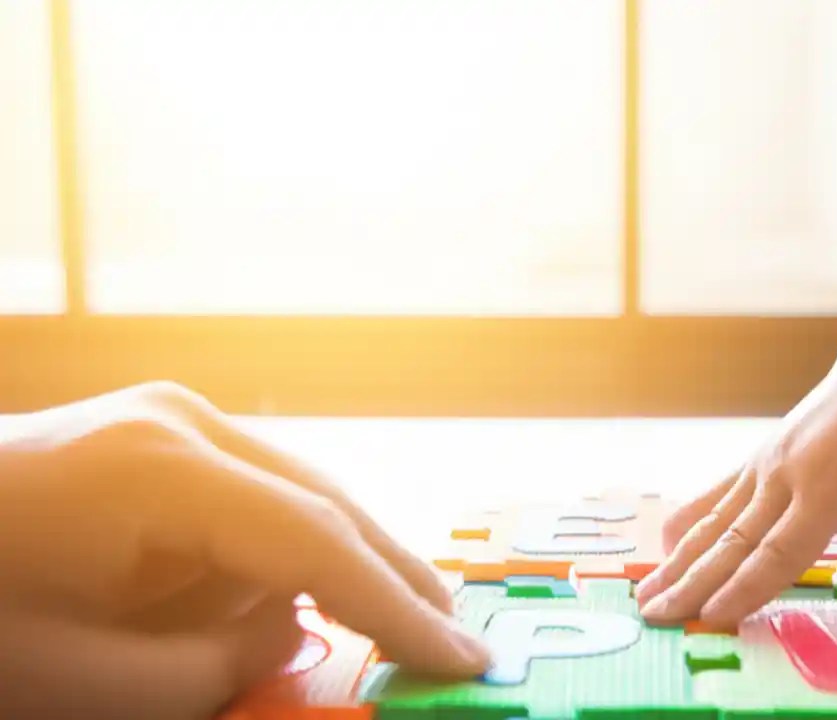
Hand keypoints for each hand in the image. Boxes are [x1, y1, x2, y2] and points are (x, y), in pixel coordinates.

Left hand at [0, 382, 486, 719]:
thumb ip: (210, 665)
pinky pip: (255, 498)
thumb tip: (291, 626)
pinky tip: (307, 597)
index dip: (395, 609)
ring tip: (401, 625)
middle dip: (392, 578)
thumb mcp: (74, 682)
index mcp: (155, 468)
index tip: (462, 662)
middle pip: (325, 503)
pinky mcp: (160, 436)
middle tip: (456, 642)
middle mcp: (182, 422)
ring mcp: (172, 419)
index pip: (310, 542)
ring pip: (299, 497)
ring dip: (343, 566)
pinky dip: (288, 553)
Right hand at [635, 341, 836, 627]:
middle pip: (730, 542)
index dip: (742, 591)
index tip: (708, 621)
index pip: (776, 555)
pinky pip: (719, 494)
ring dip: (679, 560)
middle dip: (691, 585)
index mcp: (827, 492)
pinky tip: (667, 541)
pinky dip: (691, 521)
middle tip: (654, 619)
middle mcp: (785, 478)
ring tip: (646, 593)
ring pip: (714, 520)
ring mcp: (768, 463)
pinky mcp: (764, 454)